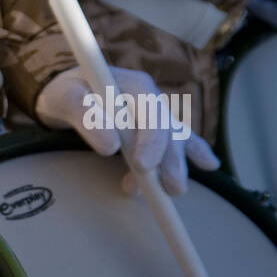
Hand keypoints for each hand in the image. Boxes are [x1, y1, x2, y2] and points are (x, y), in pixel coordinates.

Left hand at [36, 65, 219, 194]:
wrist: (68, 95)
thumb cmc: (66, 93)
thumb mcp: (66, 99)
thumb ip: (85, 116)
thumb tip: (110, 145)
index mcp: (134, 85)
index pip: (150, 112)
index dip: (151, 140)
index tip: (143, 166)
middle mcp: (150, 99)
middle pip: (168, 130)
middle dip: (170, 160)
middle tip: (170, 187)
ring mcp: (155, 116)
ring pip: (174, 141)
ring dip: (175, 166)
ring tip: (173, 191)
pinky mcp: (154, 131)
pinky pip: (180, 141)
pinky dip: (196, 152)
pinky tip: (210, 166)